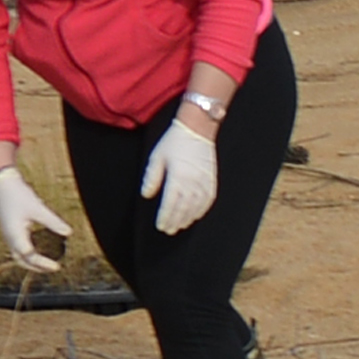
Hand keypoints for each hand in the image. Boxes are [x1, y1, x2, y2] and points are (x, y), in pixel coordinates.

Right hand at [0, 154, 69, 268]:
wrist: (2, 183)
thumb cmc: (19, 194)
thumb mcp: (38, 208)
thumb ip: (53, 221)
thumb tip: (68, 233)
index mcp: (14, 234)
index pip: (29, 256)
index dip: (43, 263)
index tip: (57, 267)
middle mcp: (9, 237)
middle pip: (21, 260)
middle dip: (35, 267)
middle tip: (53, 269)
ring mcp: (7, 233)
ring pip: (18, 254)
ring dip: (31, 261)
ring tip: (47, 263)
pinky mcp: (9, 229)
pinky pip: (18, 246)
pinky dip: (28, 252)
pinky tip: (40, 249)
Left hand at [141, 122, 220, 237]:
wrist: (197, 129)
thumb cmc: (174, 141)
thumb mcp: (157, 157)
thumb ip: (152, 177)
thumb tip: (147, 195)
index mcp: (178, 176)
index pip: (170, 203)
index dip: (165, 216)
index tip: (160, 225)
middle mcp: (193, 182)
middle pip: (184, 208)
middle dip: (175, 220)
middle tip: (168, 230)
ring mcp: (204, 181)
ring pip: (197, 206)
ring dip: (188, 218)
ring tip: (180, 225)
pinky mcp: (212, 179)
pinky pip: (208, 199)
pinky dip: (202, 210)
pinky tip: (196, 215)